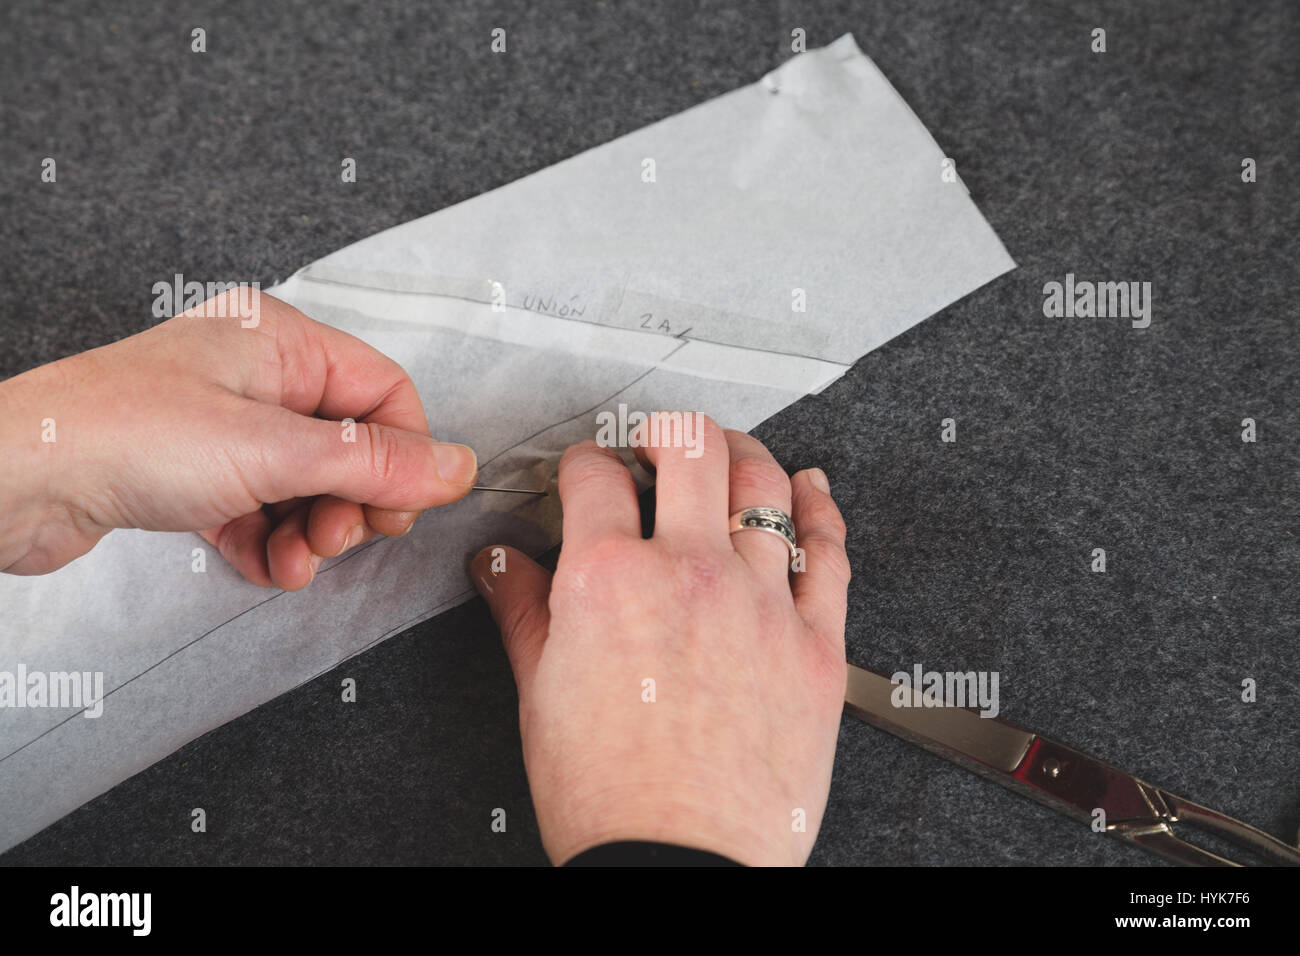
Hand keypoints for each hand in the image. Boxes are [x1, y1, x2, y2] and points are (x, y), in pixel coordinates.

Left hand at [0, 289, 477, 585]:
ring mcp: (226, 424)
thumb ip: (374, 464)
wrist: (15, 479)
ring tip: (296, 559)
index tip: (401, 510)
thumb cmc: (124, 435)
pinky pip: (265, 508)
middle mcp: (258, 376)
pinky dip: (274, 541)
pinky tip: (266, 563)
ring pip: (308, 484)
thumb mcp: (274, 452)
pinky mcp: (197, 471)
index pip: (383, 393)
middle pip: (350, 445)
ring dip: (314, 531)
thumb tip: (456, 466)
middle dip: (351, 503)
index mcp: (282, 341)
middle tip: (337, 537)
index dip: (403, 456)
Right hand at [472, 413, 849, 865]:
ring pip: (765, 484)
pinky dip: (821, 507)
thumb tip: (500, 565)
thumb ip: (522, 611)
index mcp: (609, 580)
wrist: (680, 865)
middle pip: (690, 448)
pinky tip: (810, 489)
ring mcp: (761, 603)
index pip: (593, 475)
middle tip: (658, 443)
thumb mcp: (540, 695)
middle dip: (667, 431)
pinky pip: (830, 550)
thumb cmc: (609, 798)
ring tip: (730, 453)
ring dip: (743, 454)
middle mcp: (689, 574)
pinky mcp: (816, 642)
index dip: (584, 461)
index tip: (587, 472)